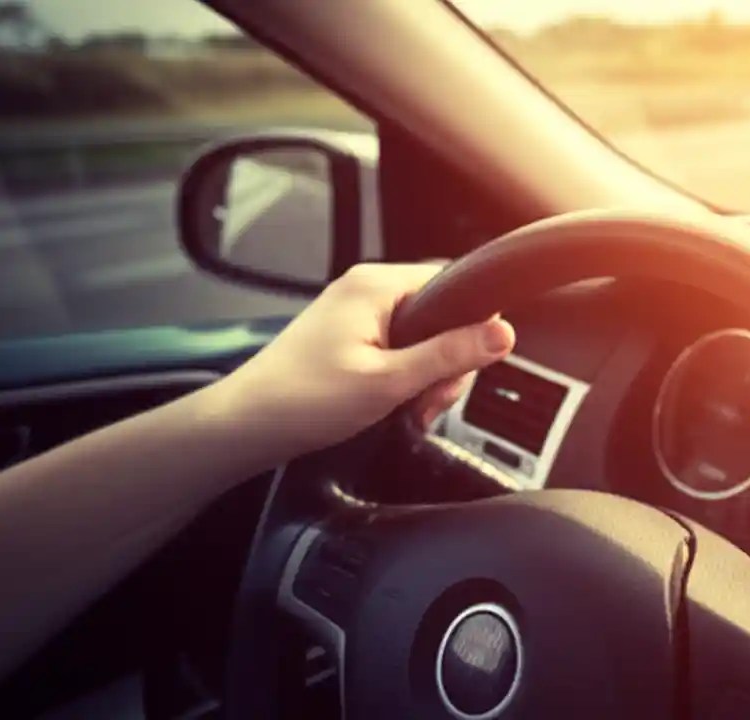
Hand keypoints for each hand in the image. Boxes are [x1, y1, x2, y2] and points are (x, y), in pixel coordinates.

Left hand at [213, 262, 514, 458]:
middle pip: (441, 316)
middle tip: (427, 400)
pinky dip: (405, 380)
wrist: (246, 425)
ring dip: (426, 378)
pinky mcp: (350, 338)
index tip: (464, 367)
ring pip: (422, 339)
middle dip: (446, 364)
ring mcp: (356, 314)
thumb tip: (503, 333)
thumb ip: (450, 355)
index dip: (470, 327)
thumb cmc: (304, 400)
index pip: (453, 286)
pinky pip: (399, 351)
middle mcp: (366, 291)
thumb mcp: (389, 382)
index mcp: (376, 286)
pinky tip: (394, 406)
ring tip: (407, 409)